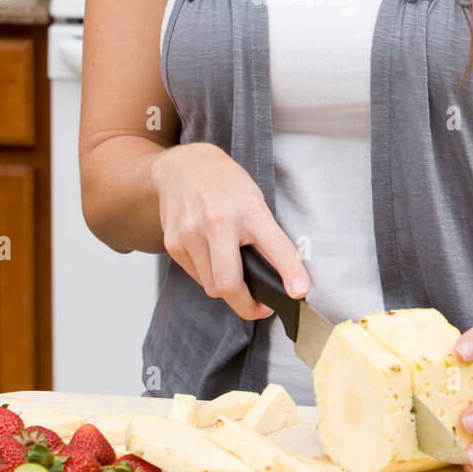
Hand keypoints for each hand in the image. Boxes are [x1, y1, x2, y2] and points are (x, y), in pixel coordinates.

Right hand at [151, 142, 309, 320]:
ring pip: (212, 287)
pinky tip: (213, 258)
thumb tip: (282, 276)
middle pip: (229, 284)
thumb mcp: (254, 199)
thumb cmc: (224, 183)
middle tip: (261, 306)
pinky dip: (208, 276)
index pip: (275, 246)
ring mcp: (191, 234)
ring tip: (234, 272)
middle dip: (248, 305)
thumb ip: (266, 235)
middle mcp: (217, 221)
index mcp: (248, 208)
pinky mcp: (173, 244)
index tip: (299, 292)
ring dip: (227, 289)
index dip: (290, 272)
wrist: (182, 165)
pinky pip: (197, 277)